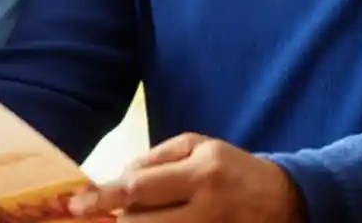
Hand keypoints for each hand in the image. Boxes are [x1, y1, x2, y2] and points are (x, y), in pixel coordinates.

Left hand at [68, 133, 304, 222]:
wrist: (286, 200)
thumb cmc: (231, 169)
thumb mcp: (198, 146)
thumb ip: (154, 160)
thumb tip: (117, 179)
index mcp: (201, 172)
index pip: (138, 188)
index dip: (102, 199)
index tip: (75, 205)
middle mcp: (208, 207)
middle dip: (119, 221)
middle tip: (113, 215)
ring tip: (139, 217)